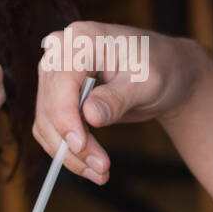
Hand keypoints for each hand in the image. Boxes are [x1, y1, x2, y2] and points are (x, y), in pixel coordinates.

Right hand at [34, 21, 202, 183]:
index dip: (66, 118)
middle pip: (50, 106)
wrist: (166, 71)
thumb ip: (118, 98)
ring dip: (68, 154)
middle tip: (101, 169)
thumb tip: (89, 116)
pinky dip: (67, 150)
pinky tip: (90, 164)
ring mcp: (56, 74)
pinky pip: (51, 128)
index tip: (81, 147)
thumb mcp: (147, 82)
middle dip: (72, 144)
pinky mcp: (57, 95)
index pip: (61, 82)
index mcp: (82, 39)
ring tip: (100, 172)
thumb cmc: (161, 68)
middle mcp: (60, 53)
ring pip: (46, 122)